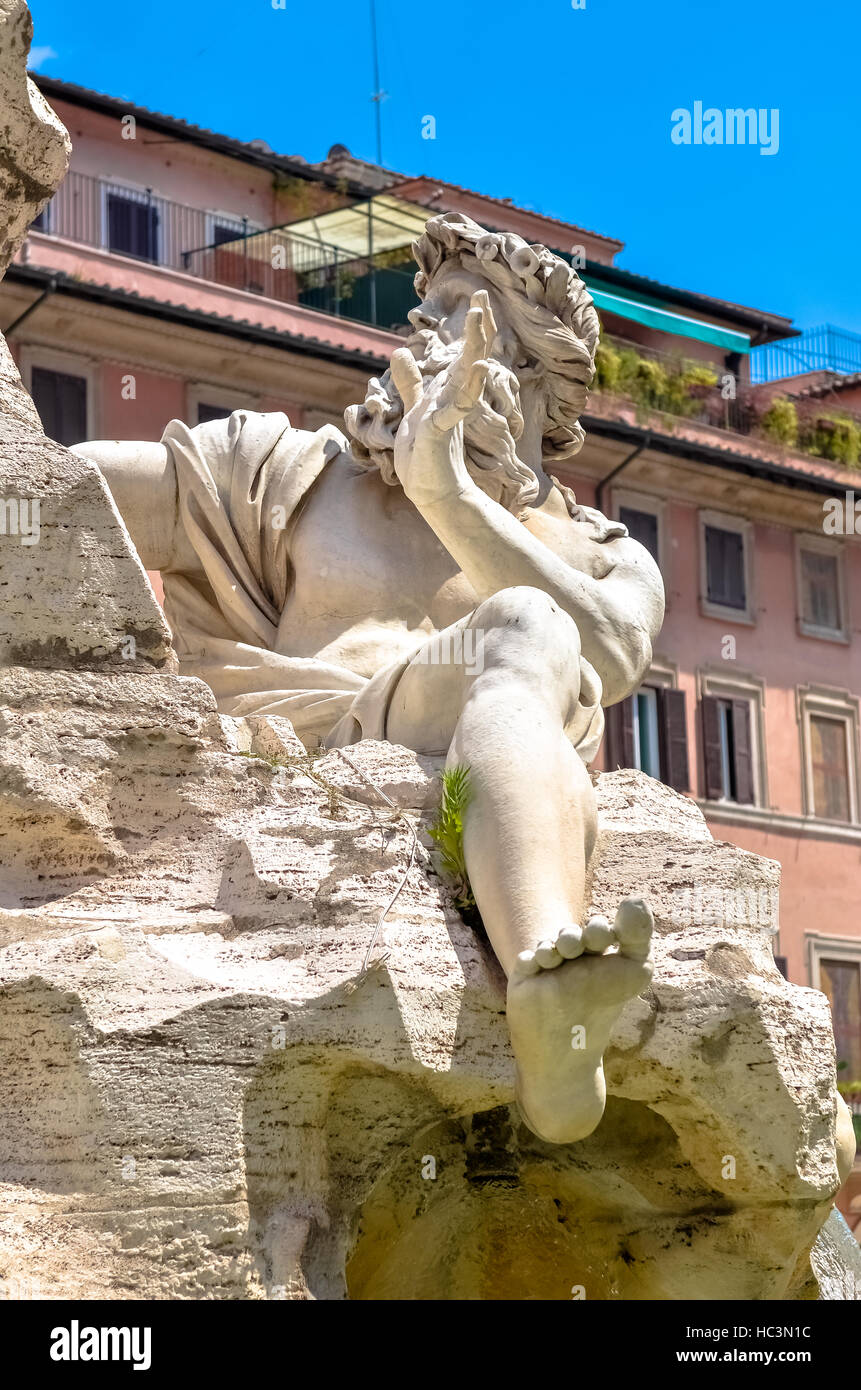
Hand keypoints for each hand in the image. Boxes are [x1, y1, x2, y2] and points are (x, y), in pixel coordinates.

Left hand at [389, 290, 495, 509]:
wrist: (430, 491)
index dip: (475, 329)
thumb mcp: (414, 409)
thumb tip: (399, 351)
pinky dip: (467, 388)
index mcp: (448, 392)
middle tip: (484, 297)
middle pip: (473, 357)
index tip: (481, 299)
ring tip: (480, 318)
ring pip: (468, 375)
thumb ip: (411, 383)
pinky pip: (456, 406)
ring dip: (475, 347)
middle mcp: (454, 399)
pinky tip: (478, 369)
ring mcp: (450, 414)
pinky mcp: (441, 430)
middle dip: (479, 329)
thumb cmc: (424, 455)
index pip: (466, 354)